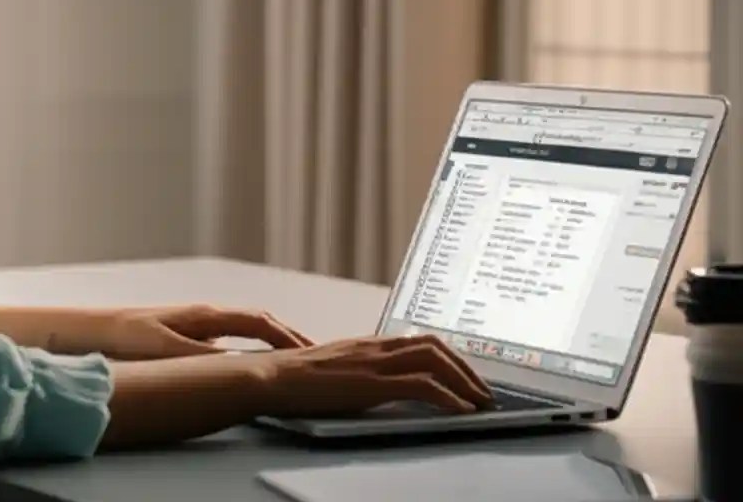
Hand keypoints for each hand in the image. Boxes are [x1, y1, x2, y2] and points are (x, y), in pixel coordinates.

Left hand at [102, 304, 315, 359]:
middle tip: (317, 353)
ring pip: (248, 326)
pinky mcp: (192, 332)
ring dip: (274, 338)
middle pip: (260, 320)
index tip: (310, 352)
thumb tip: (236, 362)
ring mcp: (201, 322)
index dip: (286, 337)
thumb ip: (200, 355)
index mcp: (207, 316)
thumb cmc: (129, 336)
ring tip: (296, 355)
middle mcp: (208, 315)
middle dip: (289, 335)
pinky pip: (235, 335)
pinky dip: (255, 343)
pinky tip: (256, 358)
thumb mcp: (165, 348)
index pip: (259, 323)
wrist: (100, 328)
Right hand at [254, 333, 494, 414]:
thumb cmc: (291, 380)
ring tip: (480, 402)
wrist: (269, 378)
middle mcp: (374, 347)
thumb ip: (354, 373)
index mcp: (365, 344)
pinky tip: (461, 410)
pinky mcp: (372, 383)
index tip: (462, 376)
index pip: (417, 340)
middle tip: (482, 391)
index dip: (447, 357)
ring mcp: (374, 363)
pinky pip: (422, 385)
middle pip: (434, 345)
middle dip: (465, 367)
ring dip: (465, 380)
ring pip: (435, 359)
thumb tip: (370, 386)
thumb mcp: (330, 371)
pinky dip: (449, 397)